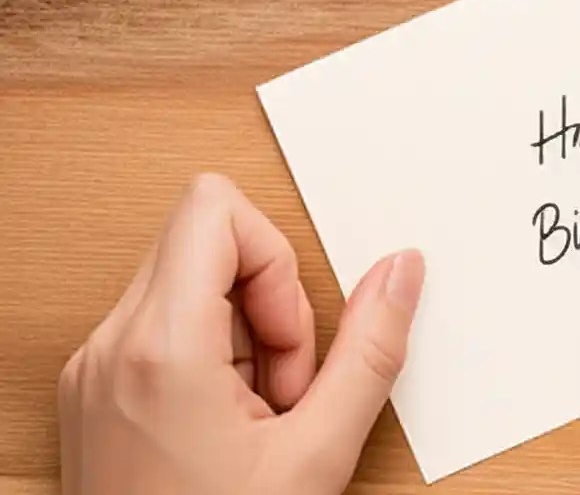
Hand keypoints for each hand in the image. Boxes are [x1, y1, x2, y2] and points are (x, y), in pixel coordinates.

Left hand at [57, 173, 424, 494]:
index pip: (213, 207)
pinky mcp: (95, 387)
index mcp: (160, 346)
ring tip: (256, 419)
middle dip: (268, 306)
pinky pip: (167, 327)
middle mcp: (111, 343)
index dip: (275, 256)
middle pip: (206, 245)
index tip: (293, 336)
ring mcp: (95, 366)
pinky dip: (213, 362)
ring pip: (191, 286)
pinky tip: (228, 428)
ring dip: (246, 339)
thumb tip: (402, 270)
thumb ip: (370, 349)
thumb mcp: (319, 453)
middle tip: (282, 390)